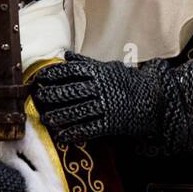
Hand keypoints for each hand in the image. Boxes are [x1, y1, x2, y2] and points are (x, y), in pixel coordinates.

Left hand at [29, 52, 163, 143]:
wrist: (155, 99)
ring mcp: (105, 106)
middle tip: (37, 100)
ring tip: (46, 119)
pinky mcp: (110, 122)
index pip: (70, 71)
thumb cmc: (129, 81)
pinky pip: (88, 128)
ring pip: (76, 111)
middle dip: (51, 96)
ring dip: (58, 116)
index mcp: (99, 72)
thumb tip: (66, 55)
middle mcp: (100, 88)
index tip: (39, 79)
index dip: (52, 75)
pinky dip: (74, 133)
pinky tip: (62, 136)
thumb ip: (86, 62)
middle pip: (70, 91)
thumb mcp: (109, 67)